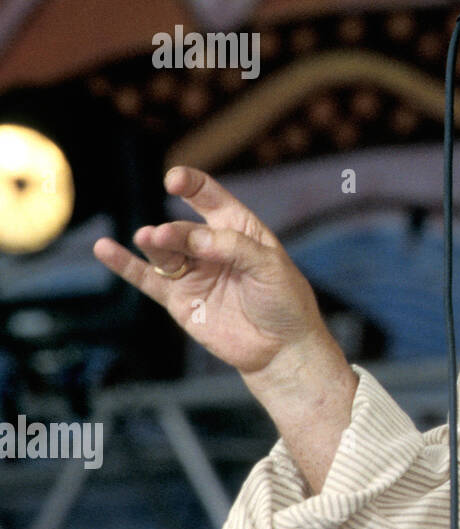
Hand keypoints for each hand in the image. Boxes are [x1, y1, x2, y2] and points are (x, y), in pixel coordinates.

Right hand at [92, 166, 336, 387]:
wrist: (282, 348)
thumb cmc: (285, 301)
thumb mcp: (270, 267)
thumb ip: (234, 247)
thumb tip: (194, 237)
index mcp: (240, 230)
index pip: (211, 199)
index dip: (192, 185)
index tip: (173, 180)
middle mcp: (212, 247)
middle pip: (183, 229)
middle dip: (174, 231)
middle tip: (164, 235)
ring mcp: (193, 273)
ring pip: (164, 251)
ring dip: (154, 243)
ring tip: (147, 237)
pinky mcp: (178, 299)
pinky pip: (147, 278)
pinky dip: (125, 265)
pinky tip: (105, 249)